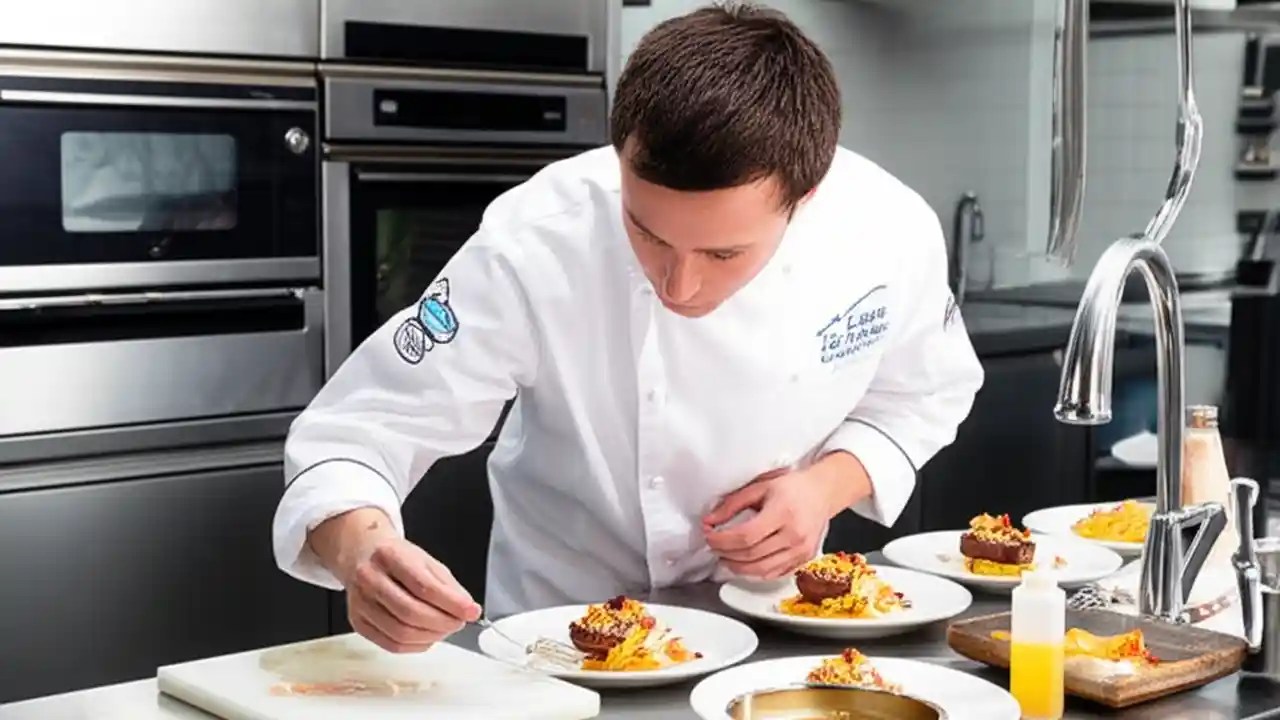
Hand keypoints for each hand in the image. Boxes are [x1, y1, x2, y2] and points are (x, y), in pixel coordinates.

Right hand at [312, 508, 481, 653]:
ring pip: (401, 633)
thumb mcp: (425, 560)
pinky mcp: (358, 622)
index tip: (471, 611)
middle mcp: (370, 579)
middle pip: (411, 612)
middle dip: (443, 623)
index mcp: (390, 556)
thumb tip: (468, 609)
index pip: (424, 586)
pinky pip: (391, 645)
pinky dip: (416, 645)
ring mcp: (361, 603)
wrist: (361, 554)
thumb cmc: (396, 557)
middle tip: (459, 622)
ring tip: (445, 628)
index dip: (452, 603)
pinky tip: (427, 636)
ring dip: (432, 636)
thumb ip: (448, 585)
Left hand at [701, 453, 871, 579]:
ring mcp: (801, 550)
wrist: (822, 493)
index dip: (722, 540)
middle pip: (752, 555)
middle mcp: (795, 535)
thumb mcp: (760, 487)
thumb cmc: (792, 487)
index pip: (746, 536)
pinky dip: (755, 572)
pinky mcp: (804, 560)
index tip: (709, 537)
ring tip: (725, 557)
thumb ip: (732, 504)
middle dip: (726, 554)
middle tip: (714, 547)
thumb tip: (709, 521)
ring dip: (737, 567)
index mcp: (783, 512)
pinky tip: (745, 563)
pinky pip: (774, 574)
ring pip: (762, 570)